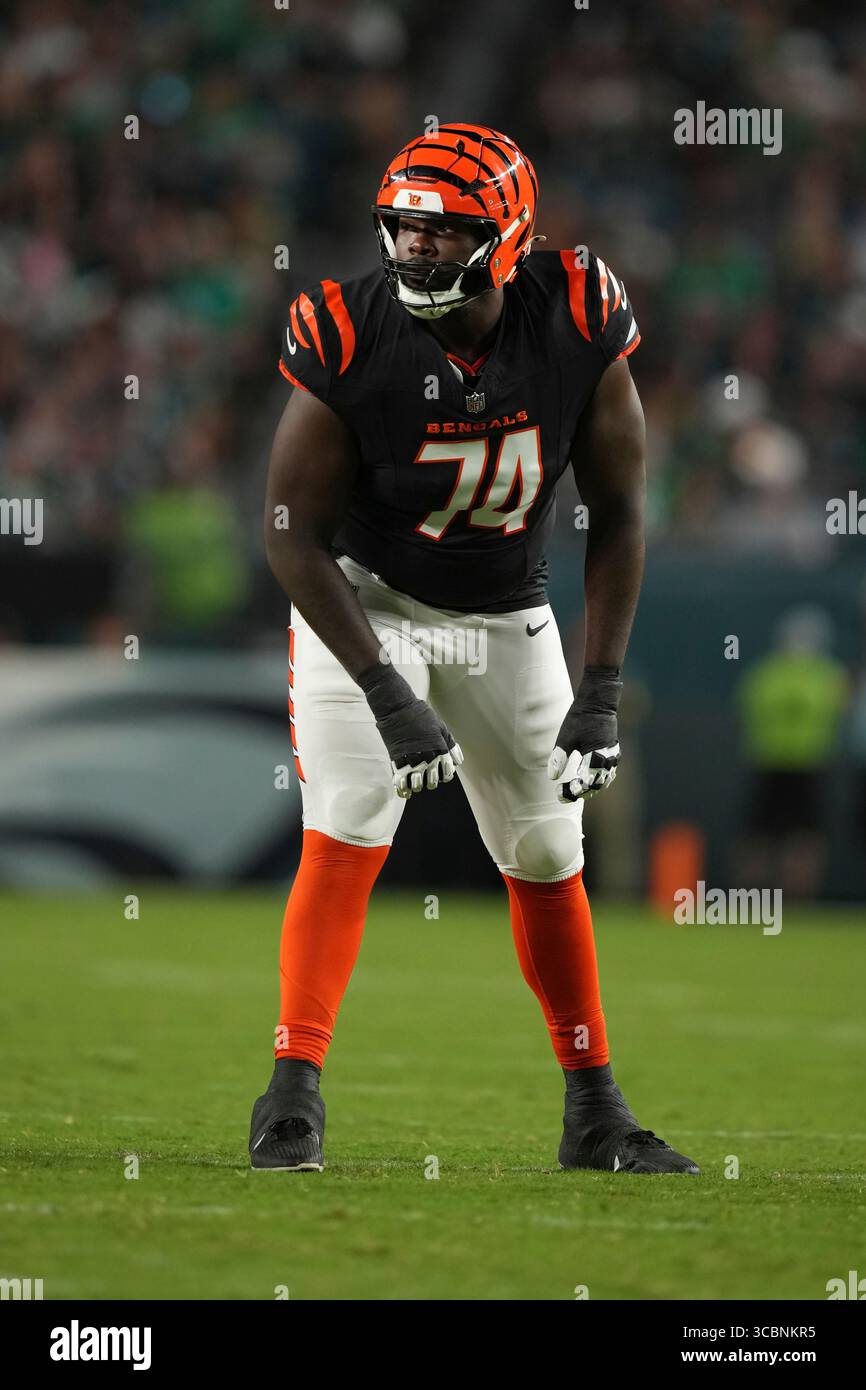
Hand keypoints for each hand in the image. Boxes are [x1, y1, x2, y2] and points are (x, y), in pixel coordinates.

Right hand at [357, 660, 463, 797]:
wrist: (398, 708)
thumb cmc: (420, 715)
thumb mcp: (440, 726)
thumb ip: (450, 744)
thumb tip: (458, 760)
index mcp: (440, 750)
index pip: (447, 773)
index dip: (445, 776)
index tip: (441, 774)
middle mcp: (427, 758)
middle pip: (432, 781)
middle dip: (431, 782)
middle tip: (428, 779)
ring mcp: (412, 760)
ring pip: (417, 784)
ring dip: (417, 786)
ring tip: (416, 783)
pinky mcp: (397, 761)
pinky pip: (401, 781)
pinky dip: (403, 789)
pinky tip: (404, 791)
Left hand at [548, 666, 622, 802]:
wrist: (598, 701)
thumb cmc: (580, 718)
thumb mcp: (566, 738)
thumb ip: (559, 758)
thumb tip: (552, 777)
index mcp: (596, 758)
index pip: (585, 784)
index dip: (572, 791)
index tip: (558, 792)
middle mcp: (608, 759)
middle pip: (597, 784)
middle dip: (581, 791)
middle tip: (565, 793)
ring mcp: (612, 755)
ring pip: (605, 778)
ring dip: (591, 786)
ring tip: (576, 788)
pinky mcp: (612, 749)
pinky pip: (609, 770)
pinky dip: (599, 776)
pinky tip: (588, 776)